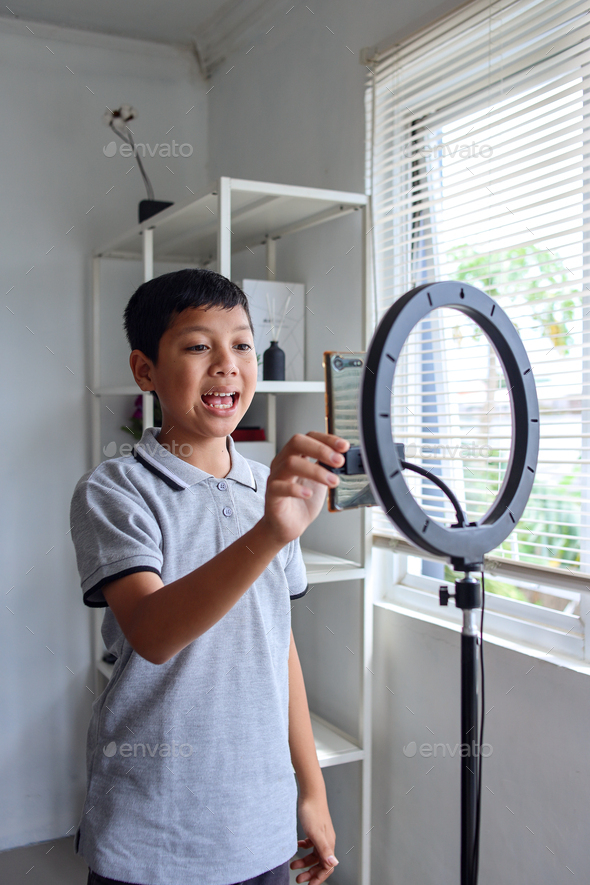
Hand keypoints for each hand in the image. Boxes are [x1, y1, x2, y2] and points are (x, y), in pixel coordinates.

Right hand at [261, 432, 349, 546]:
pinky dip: (296, 489)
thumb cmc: (303, 502)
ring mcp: (276, 478)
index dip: (327, 439)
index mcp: (295, 456)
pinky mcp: (272, 496)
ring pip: (290, 463)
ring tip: (332, 481)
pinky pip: (279, 487)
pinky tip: (308, 494)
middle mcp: (283, 463)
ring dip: (316, 471)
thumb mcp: (322, 481)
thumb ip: (329, 468)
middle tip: (339, 461)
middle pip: (297, 443)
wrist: (289, 525)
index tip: (344, 446)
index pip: (309, 437)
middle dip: (321, 449)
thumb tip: (346, 458)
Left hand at [290, 792, 337, 883]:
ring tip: (292, 865)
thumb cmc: (312, 811)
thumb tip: (333, 864)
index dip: (319, 878)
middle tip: (299, 879)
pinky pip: (310, 844)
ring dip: (304, 861)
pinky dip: (304, 848)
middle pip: (320, 863)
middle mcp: (326, 841)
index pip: (327, 867)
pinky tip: (297, 847)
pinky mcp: (314, 828)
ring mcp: (320, 834)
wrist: (310, 793)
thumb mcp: (316, 833)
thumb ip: (324, 850)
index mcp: (328, 844)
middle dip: (310, 873)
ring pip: (314, 854)